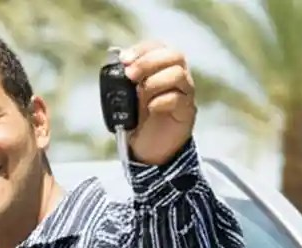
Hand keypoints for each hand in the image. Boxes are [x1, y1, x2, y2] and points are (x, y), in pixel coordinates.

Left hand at [120, 41, 195, 165]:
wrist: (150, 147)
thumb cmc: (139, 118)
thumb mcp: (128, 95)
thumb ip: (125, 79)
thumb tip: (116, 61)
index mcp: (163, 68)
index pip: (159, 47)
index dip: (142, 50)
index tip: (124, 59)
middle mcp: (178, 76)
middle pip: (174, 56)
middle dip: (148, 62)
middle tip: (130, 75)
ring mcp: (185, 93)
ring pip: (178, 74)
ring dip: (155, 81)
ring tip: (140, 94)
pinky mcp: (186, 112)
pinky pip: (179, 99)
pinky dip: (162, 101)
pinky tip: (150, 108)